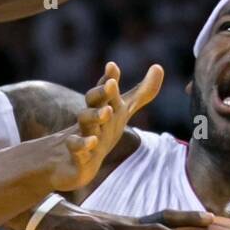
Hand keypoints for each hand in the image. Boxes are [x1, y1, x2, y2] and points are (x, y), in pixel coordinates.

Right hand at [47, 62, 162, 191]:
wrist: (71, 163)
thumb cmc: (100, 132)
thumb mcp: (122, 112)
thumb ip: (141, 92)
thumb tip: (158, 66)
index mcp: (102, 106)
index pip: (105, 89)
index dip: (109, 78)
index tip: (113, 66)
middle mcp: (91, 118)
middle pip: (94, 101)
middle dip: (101, 92)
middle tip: (111, 84)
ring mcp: (82, 134)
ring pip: (85, 121)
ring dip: (95, 115)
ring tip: (107, 111)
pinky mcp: (77, 155)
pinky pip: (77, 148)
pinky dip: (83, 144)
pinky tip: (92, 141)